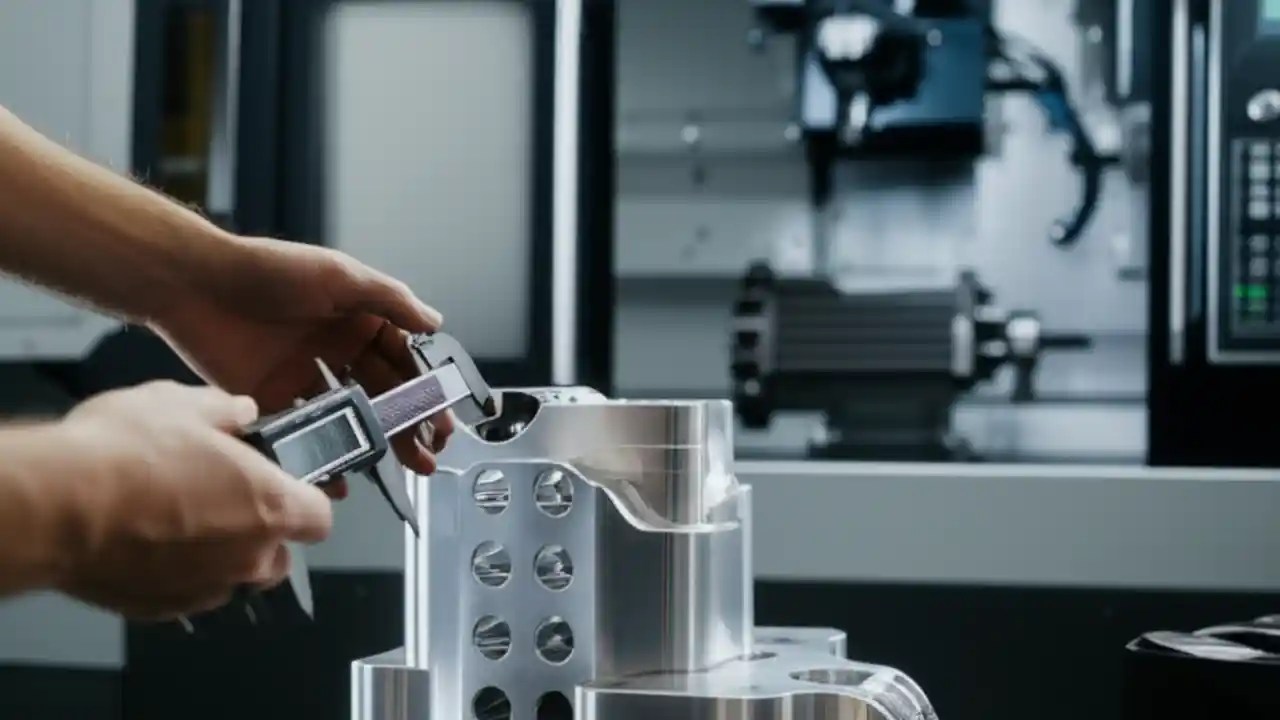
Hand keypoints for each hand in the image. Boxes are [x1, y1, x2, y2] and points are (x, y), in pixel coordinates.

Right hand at [54, 381, 330, 619]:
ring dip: (217, 553)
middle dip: (260, 530)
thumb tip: (242, 413)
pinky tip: (144, 541)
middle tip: (222, 495)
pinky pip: (184, 590)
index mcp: (270, 507)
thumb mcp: (182, 403)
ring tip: (176, 516)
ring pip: (230, 576)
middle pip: (277, 553)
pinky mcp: (159, 609)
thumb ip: (225, 410)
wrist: (55, 508)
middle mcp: (247, 558)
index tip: (285, 482)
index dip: (306, 498)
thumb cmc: (129, 451)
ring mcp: (203, 590)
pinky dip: (175, 571)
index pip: (319, 516)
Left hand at [152, 235, 454, 483]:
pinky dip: (324, 453)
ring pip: (349, 416)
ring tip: (399, 467)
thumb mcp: (340, 276)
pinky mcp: (269, 399)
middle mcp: (333, 350)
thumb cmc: (269, 270)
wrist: (196, 285)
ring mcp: (302, 376)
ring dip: (375, 442)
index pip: (402, 360)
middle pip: (381, 394)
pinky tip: (343, 475)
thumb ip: (389, 300)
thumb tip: (435, 322)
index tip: (441, 417)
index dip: (424, 390)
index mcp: (355, 320)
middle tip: (428, 454)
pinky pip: (304, 432)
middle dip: (408, 424)